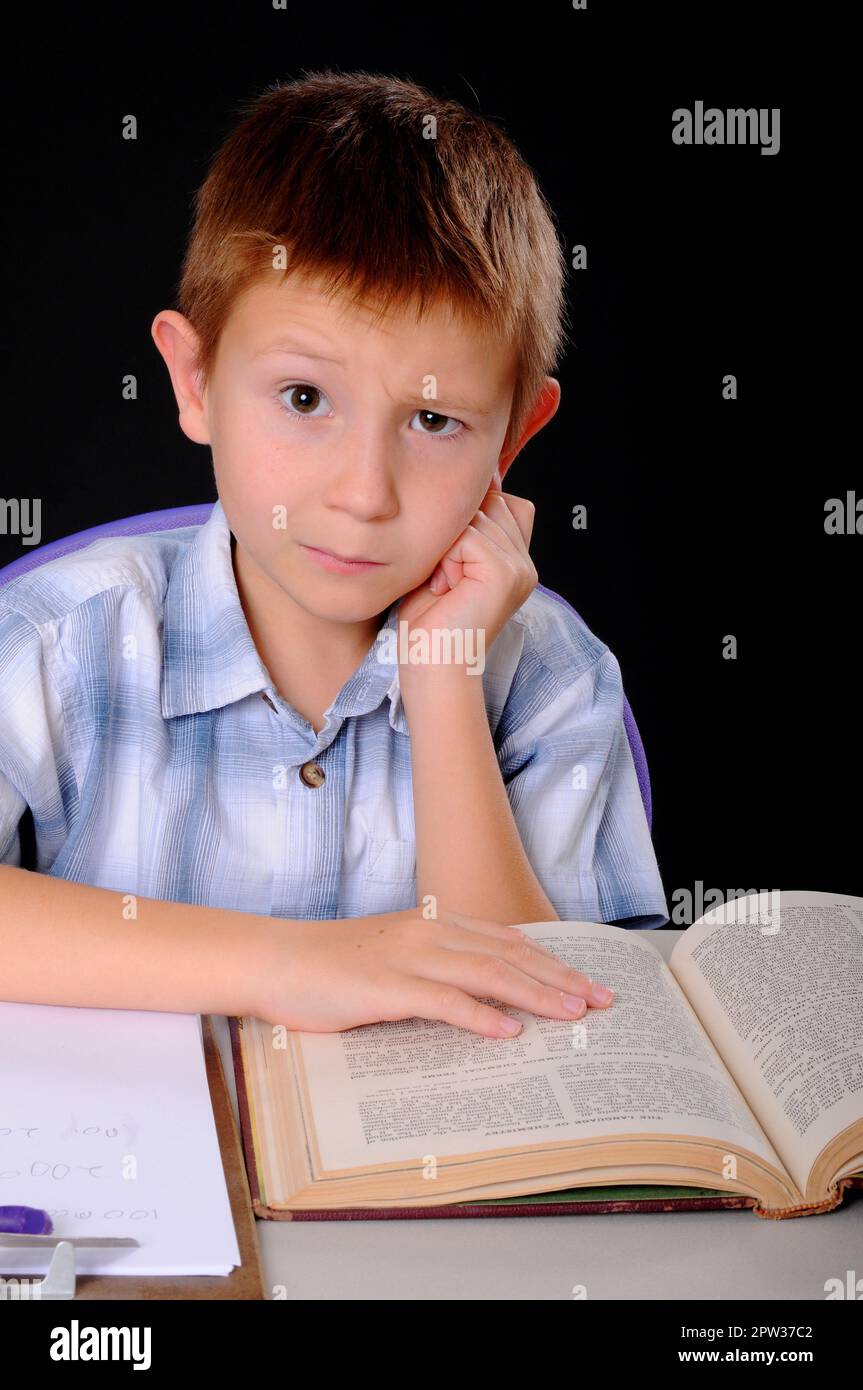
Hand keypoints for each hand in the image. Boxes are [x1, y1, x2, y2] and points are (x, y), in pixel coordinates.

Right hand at [253, 908, 613, 1036]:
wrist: (277, 960)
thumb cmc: (332, 967)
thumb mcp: (393, 957)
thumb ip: (436, 967)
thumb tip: (485, 995)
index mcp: (434, 924)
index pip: (508, 941)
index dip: (553, 962)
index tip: (588, 983)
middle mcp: (429, 933)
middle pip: (511, 954)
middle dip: (561, 978)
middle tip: (601, 1001)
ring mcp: (409, 957)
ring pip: (489, 973)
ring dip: (536, 995)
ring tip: (572, 1014)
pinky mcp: (387, 987)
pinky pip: (445, 1000)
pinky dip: (483, 1016)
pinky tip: (509, 1031)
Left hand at [395, 479, 537, 684]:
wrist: (431, 669)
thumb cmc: (428, 625)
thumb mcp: (444, 566)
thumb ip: (461, 532)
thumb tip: (463, 489)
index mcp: (516, 561)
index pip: (499, 502)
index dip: (464, 522)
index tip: (447, 567)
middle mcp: (525, 563)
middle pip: (487, 503)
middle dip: (453, 533)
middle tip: (444, 580)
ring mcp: (520, 568)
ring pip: (475, 518)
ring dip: (446, 548)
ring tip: (444, 586)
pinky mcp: (506, 574)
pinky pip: (468, 535)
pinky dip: (446, 558)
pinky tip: (445, 588)